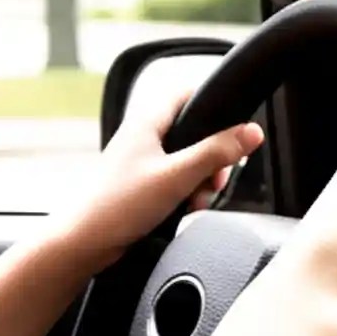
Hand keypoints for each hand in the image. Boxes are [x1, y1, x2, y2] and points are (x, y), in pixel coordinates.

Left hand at [63, 90, 265, 268]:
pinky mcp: (140, 185)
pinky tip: (184, 209)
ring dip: (200, 180)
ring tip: (197, 199)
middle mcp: (142, 137)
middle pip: (193, 133)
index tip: (233, 126)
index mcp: (147, 122)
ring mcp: (140, 162)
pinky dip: (185, 193)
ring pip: (186, 161)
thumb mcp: (178, 176)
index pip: (186, 93)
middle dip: (211, 156)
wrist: (84, 242)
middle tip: (216, 176)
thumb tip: (252, 132)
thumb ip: (216, 153)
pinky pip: (174, 181)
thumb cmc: (119, 205)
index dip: (212, 104)